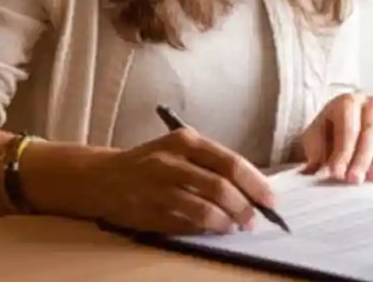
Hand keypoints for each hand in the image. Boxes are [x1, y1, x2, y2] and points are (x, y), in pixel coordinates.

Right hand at [83, 128, 274, 234]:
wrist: (103, 176)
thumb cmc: (152, 162)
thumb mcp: (180, 150)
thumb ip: (212, 164)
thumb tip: (252, 188)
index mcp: (185, 141)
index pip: (230, 162)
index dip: (254, 183)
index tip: (270, 200)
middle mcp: (171, 162)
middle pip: (220, 187)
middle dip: (243, 207)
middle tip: (253, 220)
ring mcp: (157, 188)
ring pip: (203, 209)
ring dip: (225, 222)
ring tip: (233, 227)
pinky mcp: (148, 211)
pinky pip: (184, 224)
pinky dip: (203, 229)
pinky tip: (210, 230)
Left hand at [299, 93, 372, 182]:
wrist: (338, 138)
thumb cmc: (326, 139)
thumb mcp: (314, 143)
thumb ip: (315, 156)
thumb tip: (318, 174)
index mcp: (348, 102)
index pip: (348, 127)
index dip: (343, 152)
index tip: (336, 174)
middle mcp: (372, 104)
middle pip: (371, 131)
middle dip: (362, 158)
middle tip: (354, 180)